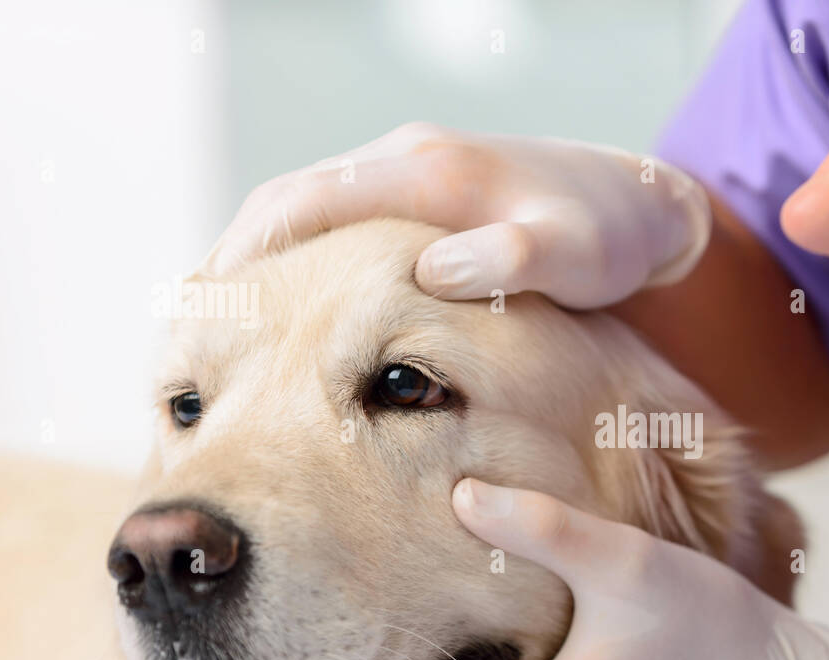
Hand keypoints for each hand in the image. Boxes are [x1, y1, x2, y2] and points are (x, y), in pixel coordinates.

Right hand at [201, 122, 711, 309]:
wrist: (638, 206)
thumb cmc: (607, 239)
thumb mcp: (574, 256)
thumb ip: (511, 260)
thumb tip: (433, 270)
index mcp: (429, 173)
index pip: (308, 201)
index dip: (248, 251)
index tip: (204, 307)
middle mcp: (407, 162)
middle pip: (291, 201)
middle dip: (234, 256)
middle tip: (190, 328)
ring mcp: (411, 175)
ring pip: (311, 209)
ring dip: (263, 257)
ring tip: (222, 325)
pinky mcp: (422, 198)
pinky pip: (342, 220)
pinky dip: (302, 254)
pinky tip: (289, 305)